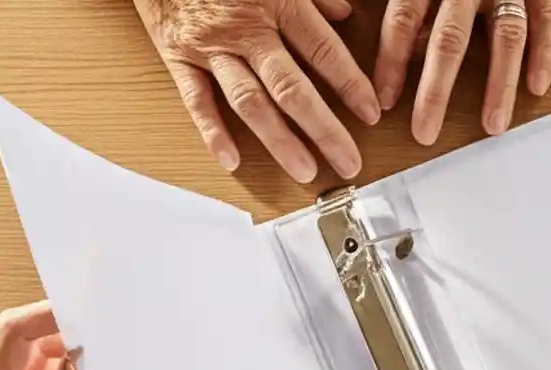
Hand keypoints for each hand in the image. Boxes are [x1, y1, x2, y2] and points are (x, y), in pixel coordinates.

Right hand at [133, 0, 380, 182]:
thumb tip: (344, 13)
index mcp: (276, 2)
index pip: (323, 51)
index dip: (350, 85)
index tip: (371, 113)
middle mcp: (246, 30)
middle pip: (291, 88)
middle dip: (324, 129)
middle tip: (348, 161)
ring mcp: (212, 47)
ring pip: (250, 102)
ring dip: (279, 141)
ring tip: (304, 171)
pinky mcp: (179, 57)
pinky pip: (196, 100)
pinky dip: (212, 132)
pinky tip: (231, 161)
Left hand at [374, 0, 550, 144]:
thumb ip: (404, 1)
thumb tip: (391, 43)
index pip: (403, 17)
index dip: (391, 61)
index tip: (382, 101)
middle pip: (450, 38)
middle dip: (436, 90)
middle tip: (425, 130)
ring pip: (505, 36)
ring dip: (498, 85)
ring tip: (492, 125)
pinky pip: (546, 17)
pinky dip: (545, 52)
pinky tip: (537, 86)